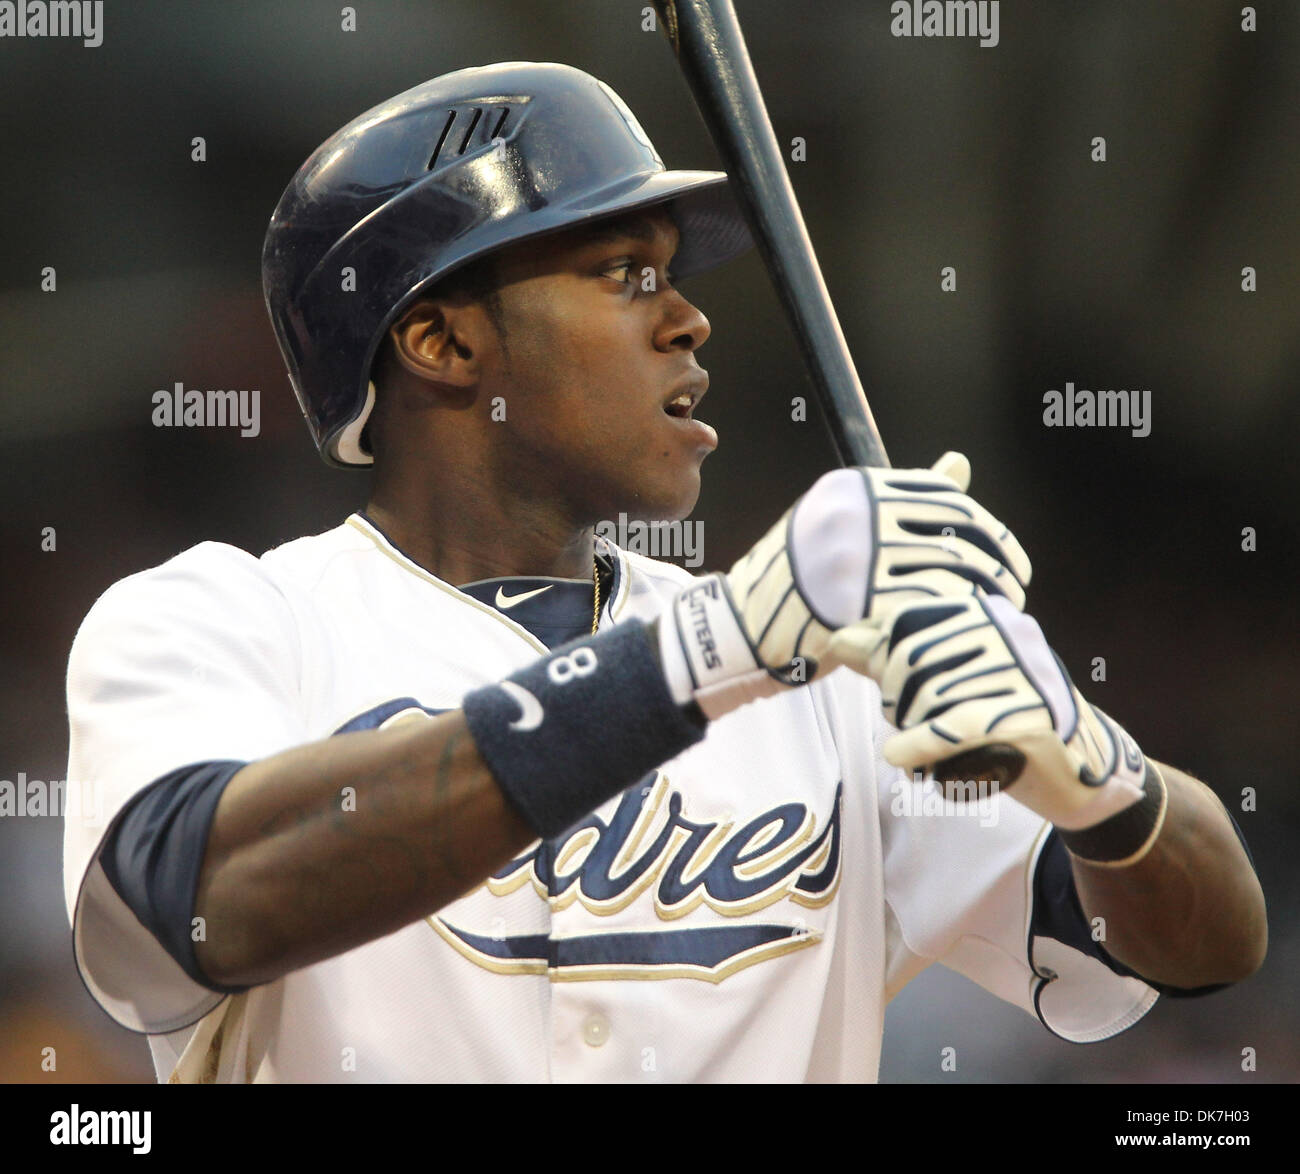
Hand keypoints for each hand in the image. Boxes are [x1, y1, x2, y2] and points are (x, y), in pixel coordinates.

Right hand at [654, 453, 1030, 719]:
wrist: (739, 629)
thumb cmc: (799, 582)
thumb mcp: (844, 525)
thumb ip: (905, 499)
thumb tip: (961, 464)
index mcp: (854, 489)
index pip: (943, 497)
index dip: (987, 528)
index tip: (1007, 556)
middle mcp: (854, 514)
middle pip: (954, 529)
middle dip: (998, 560)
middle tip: (1016, 584)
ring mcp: (855, 557)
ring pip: (949, 567)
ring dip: (986, 590)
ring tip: (998, 609)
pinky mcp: (856, 601)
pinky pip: (928, 604)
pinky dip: (957, 616)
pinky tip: (967, 629)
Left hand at [825, 594, 1149, 829]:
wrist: (1076, 769)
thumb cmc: (998, 720)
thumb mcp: (945, 681)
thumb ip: (892, 657)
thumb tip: (839, 640)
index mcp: (983, 614)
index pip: (903, 625)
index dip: (878, 661)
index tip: (885, 688)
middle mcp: (1004, 634)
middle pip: (910, 663)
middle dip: (892, 700)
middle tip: (906, 725)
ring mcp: (1021, 673)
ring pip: (928, 698)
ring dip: (910, 729)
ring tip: (920, 747)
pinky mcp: (1028, 718)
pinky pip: (955, 727)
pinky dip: (919, 746)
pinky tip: (899, 757)